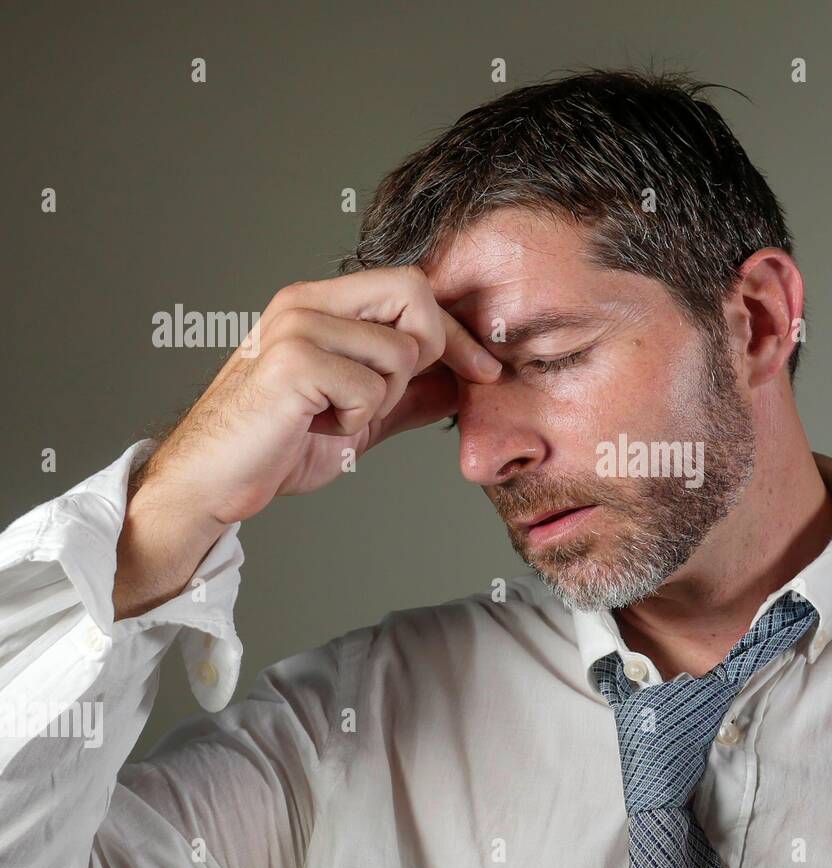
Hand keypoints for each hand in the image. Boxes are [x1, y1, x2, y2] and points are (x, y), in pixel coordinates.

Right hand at [113, 265, 501, 618]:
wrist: (214, 481)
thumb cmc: (278, 446)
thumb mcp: (360, 415)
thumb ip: (408, 394)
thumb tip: (462, 385)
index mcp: (321, 304)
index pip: (413, 287)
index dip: (457, 330)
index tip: (484, 369)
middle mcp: (306, 303)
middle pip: (414, 293)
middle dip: (428, 352)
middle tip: (388, 396)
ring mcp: (296, 328)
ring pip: (399, 352)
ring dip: (380, 401)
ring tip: (333, 416)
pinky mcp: (291, 363)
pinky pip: (371, 389)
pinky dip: (356, 421)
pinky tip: (316, 426)